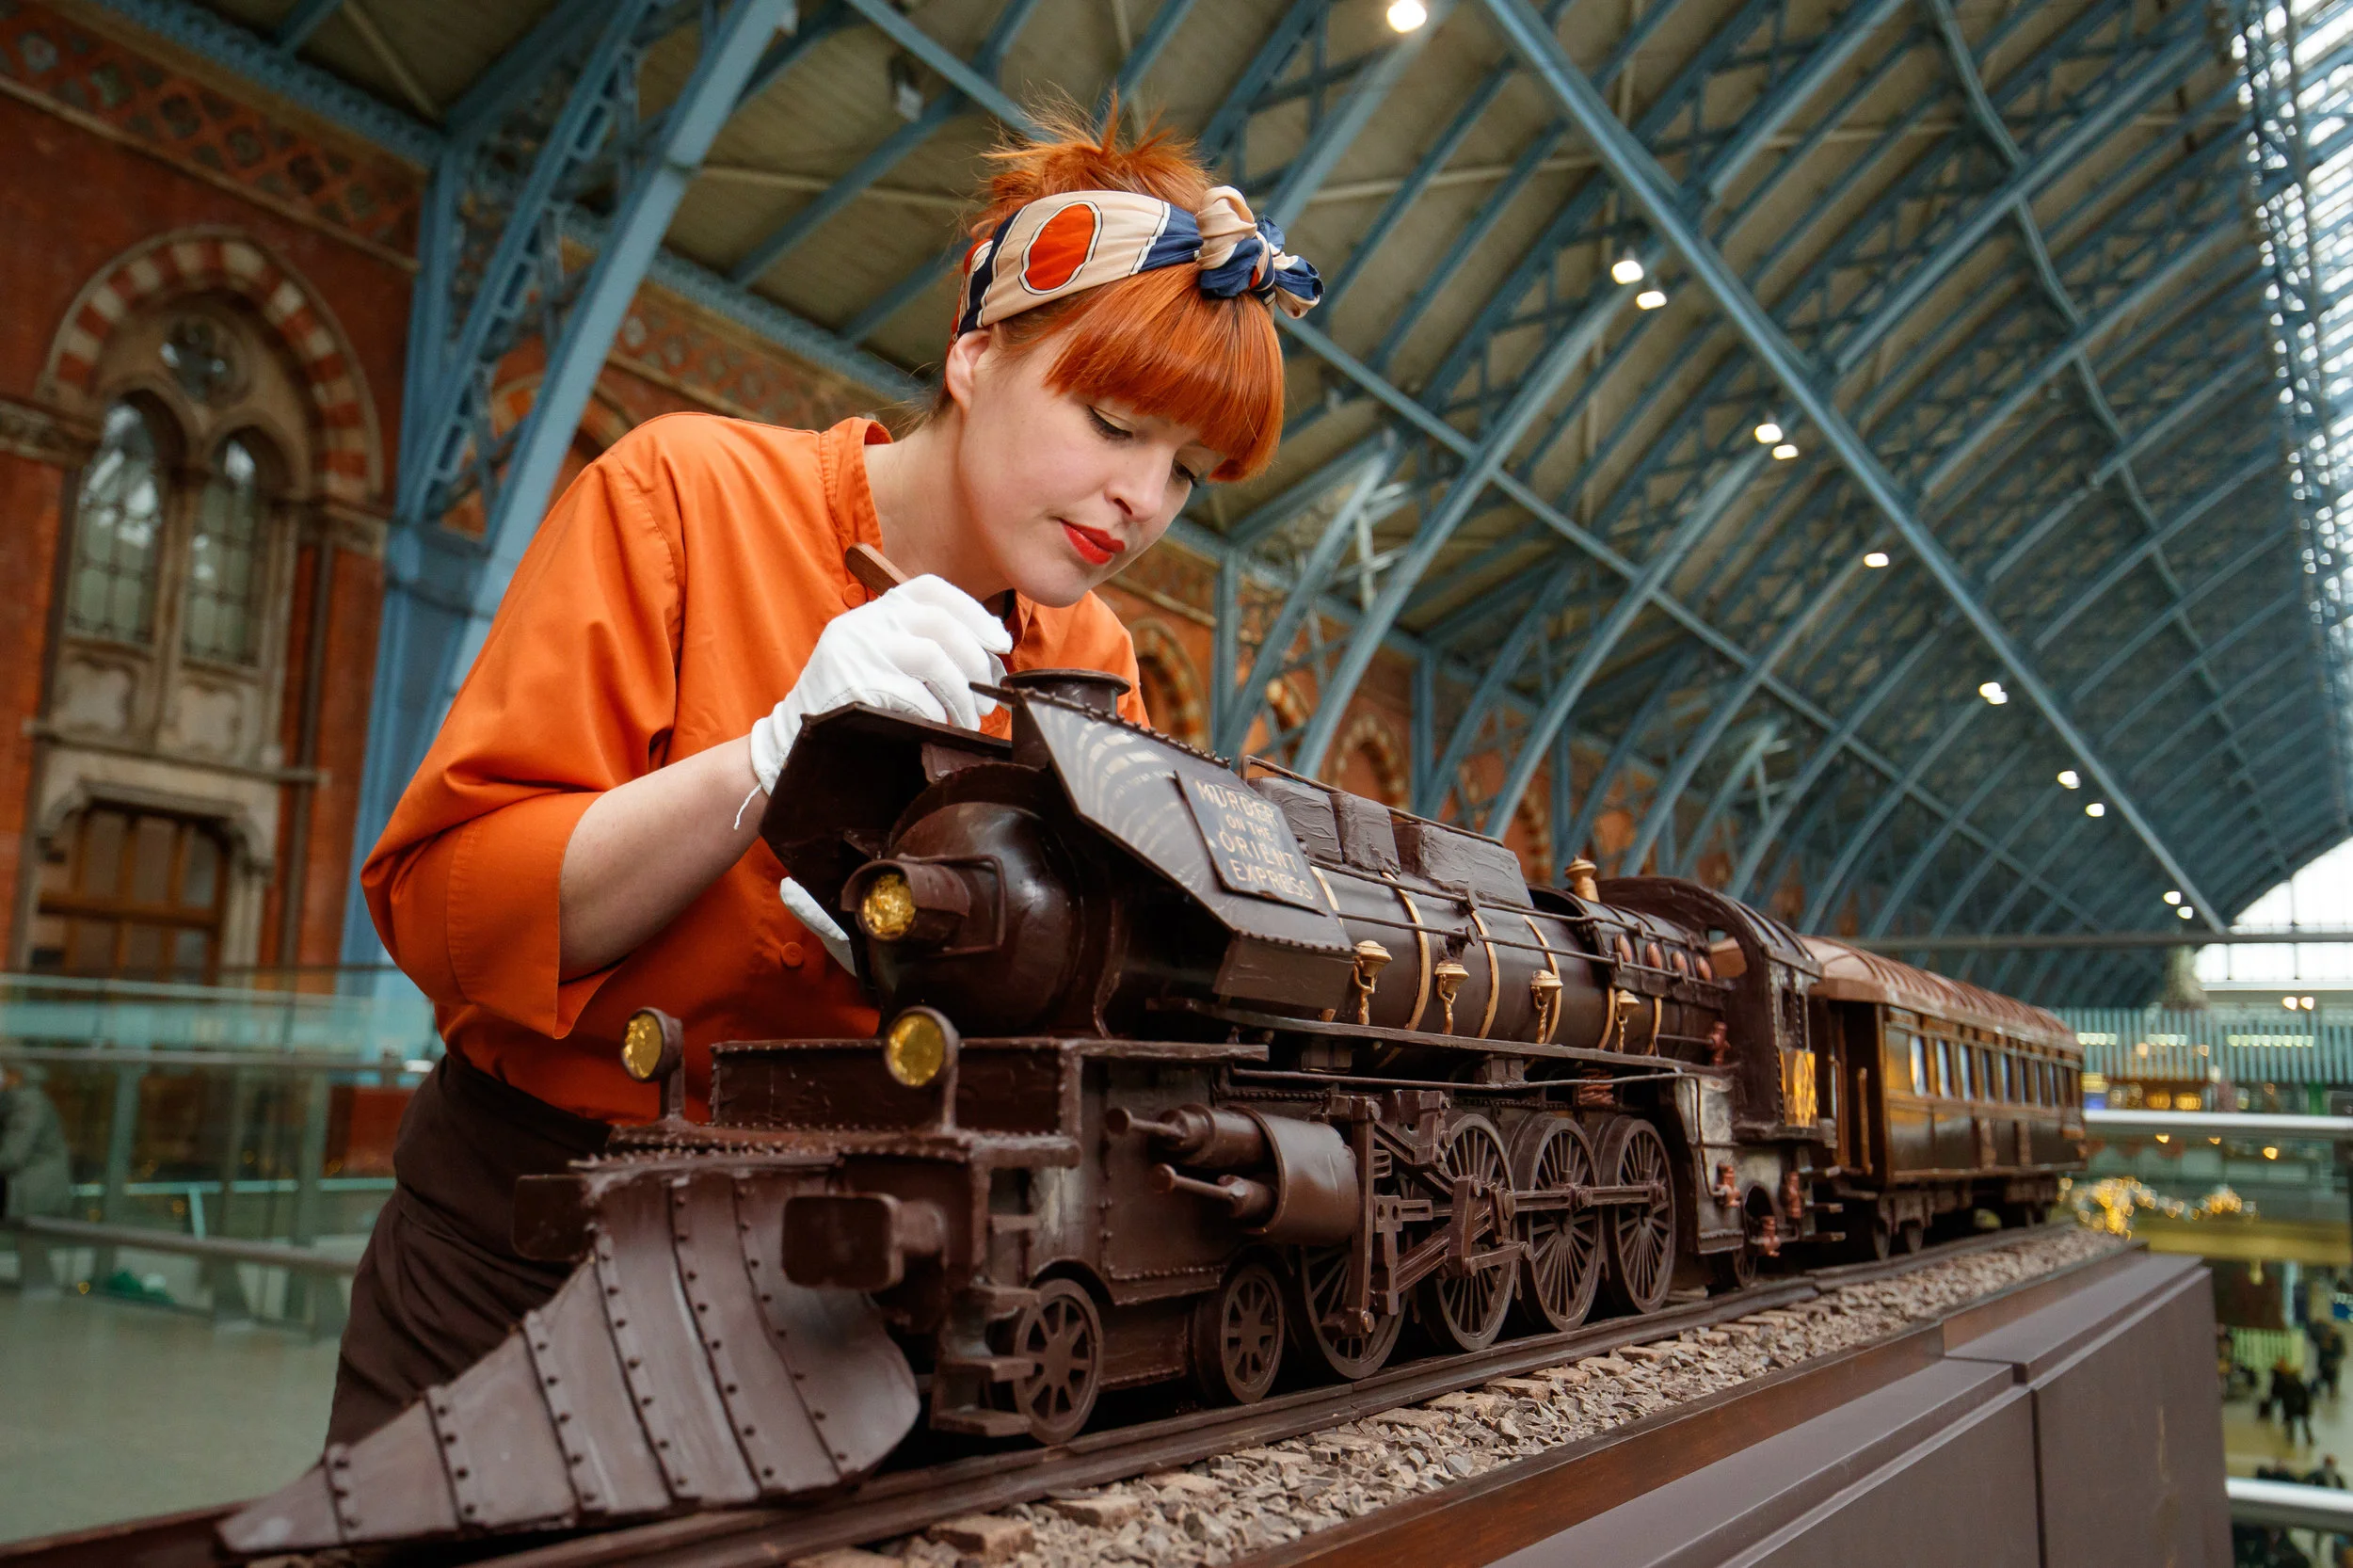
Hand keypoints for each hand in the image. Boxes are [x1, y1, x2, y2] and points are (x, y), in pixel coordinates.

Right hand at [747, 575, 1011, 793]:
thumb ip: (921, 642)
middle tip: (988, 694)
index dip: (973, 611)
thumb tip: (988, 649)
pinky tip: (939, 723)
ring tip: (969, 716)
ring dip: (960, 692)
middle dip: (974, 660)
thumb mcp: (881, 655)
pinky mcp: (854, 683)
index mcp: (877, 610)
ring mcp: (857, 650)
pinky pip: (912, 694)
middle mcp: (865, 621)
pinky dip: (935, 711)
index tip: (1000, 641)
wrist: (797, 735)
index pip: (931, 589)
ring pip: (931, 657)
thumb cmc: (851, 698)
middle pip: (940, 624)